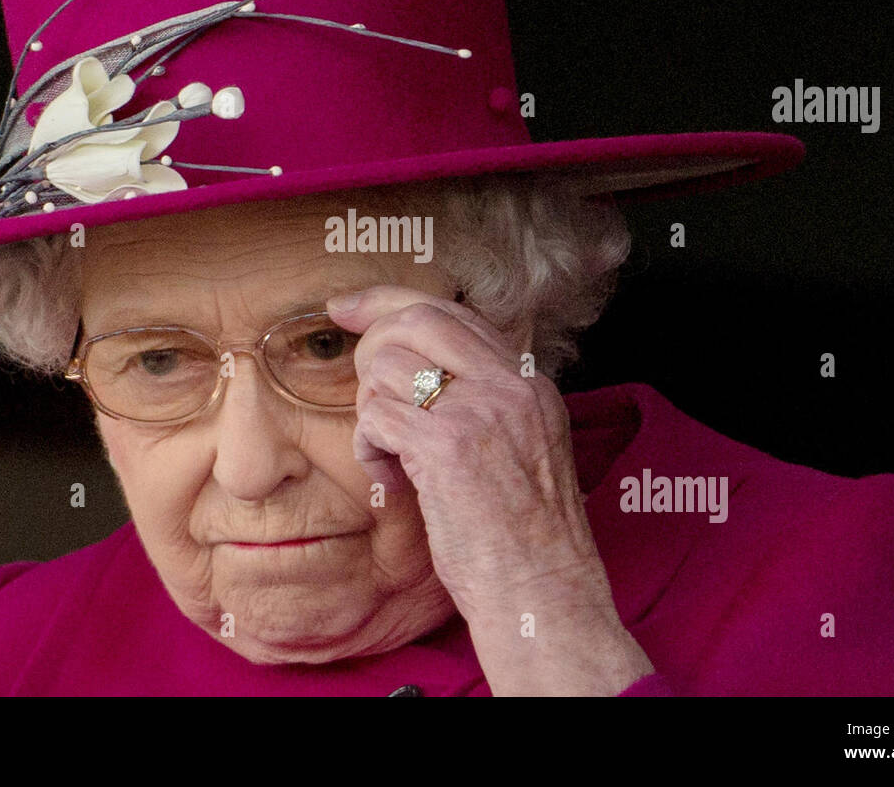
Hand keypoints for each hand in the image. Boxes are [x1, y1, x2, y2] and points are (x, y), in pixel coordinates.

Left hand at [326, 284, 653, 693]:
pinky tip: (390, 476)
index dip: (390, 303)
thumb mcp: (523, 449)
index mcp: (529, 383)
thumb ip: (483, 404)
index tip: (349, 309)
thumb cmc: (524, 538)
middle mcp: (510, 386)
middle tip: (361, 388)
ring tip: (391, 455)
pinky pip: (376, 416)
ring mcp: (480, 411)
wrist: (544, 591)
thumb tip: (413, 372)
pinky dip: (369, 447)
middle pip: (417, 319)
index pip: (453, 312)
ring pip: (386, 367)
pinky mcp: (447, 447)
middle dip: (370, 344)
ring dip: (371, 411)